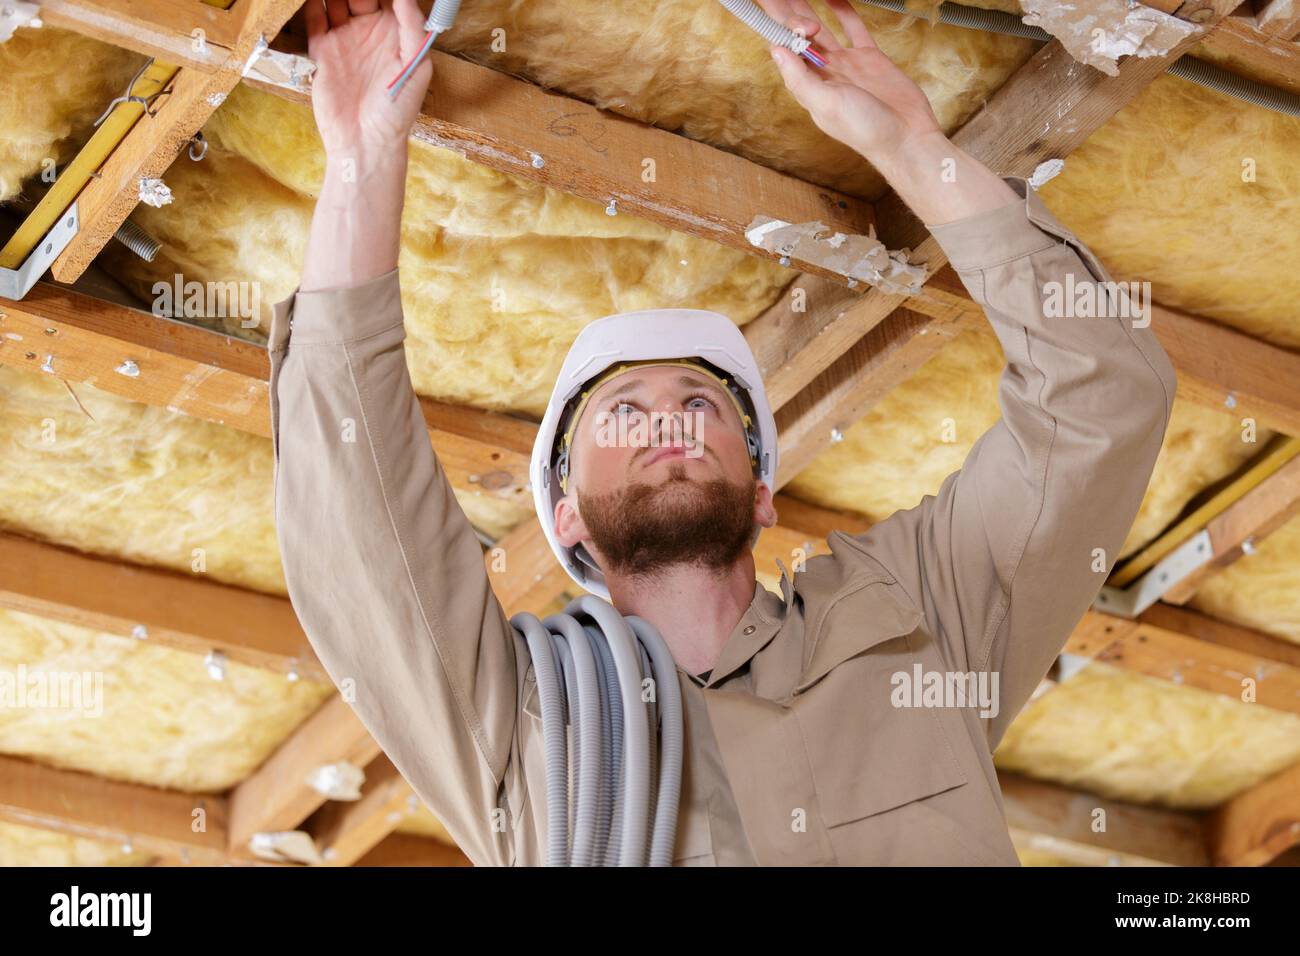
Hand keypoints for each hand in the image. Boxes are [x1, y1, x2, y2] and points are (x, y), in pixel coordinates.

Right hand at [305, 0, 433, 154]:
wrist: (364, 142)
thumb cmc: (397, 111)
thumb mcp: (415, 67)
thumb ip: (412, 28)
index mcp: (397, 34)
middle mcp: (371, 32)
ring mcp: (345, 40)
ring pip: (336, 0)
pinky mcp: (323, 51)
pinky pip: (315, 19)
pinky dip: (311, 3)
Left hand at [756, 0, 941, 172]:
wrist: (906, 136)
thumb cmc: (865, 130)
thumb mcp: (826, 104)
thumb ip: (800, 78)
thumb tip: (776, 50)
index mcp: (809, 86)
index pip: (785, 51)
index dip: (775, 28)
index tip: (766, 5)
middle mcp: (824, 73)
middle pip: (799, 37)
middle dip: (787, 14)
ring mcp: (846, 63)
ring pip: (822, 29)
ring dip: (808, 10)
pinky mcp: (869, 57)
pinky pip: (853, 28)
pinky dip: (843, 11)